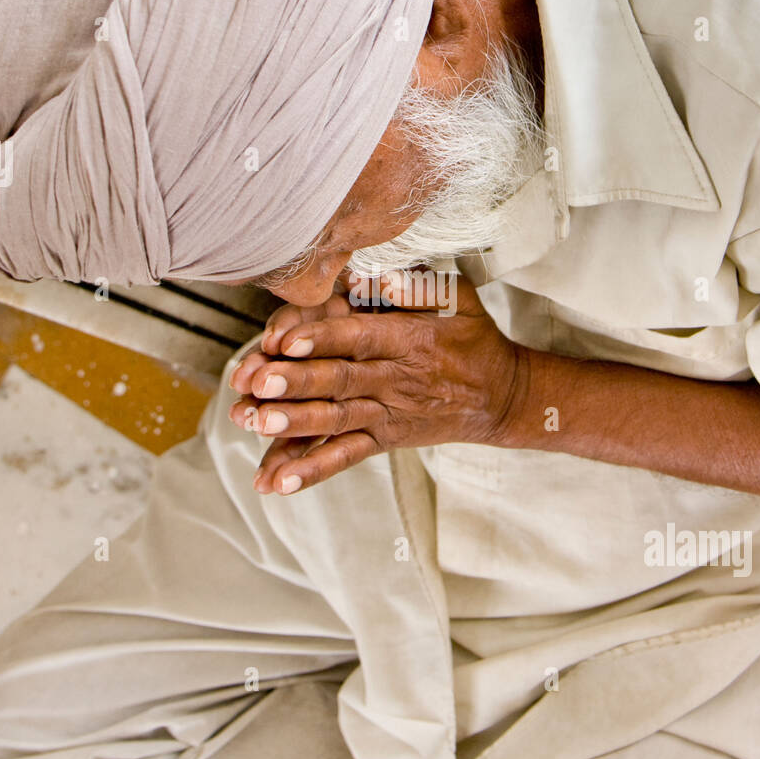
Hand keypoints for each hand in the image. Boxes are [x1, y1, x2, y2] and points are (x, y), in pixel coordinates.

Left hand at [227, 269, 522, 493]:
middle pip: (340, 380)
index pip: (361, 338)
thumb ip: (418, 285)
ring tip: (256, 424)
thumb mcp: (460, 300)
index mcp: (410, 340)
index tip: (286, 338)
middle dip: (297, 381)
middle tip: (258, 383)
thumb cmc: (474, 339)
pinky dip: (312, 470)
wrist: (503, 397)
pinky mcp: (384, 439)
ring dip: (294, 424)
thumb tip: (377, 275)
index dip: (323, 338)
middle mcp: (396, 380)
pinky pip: (346, 457)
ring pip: (336, 420)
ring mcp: (388, 414)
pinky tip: (278, 482)